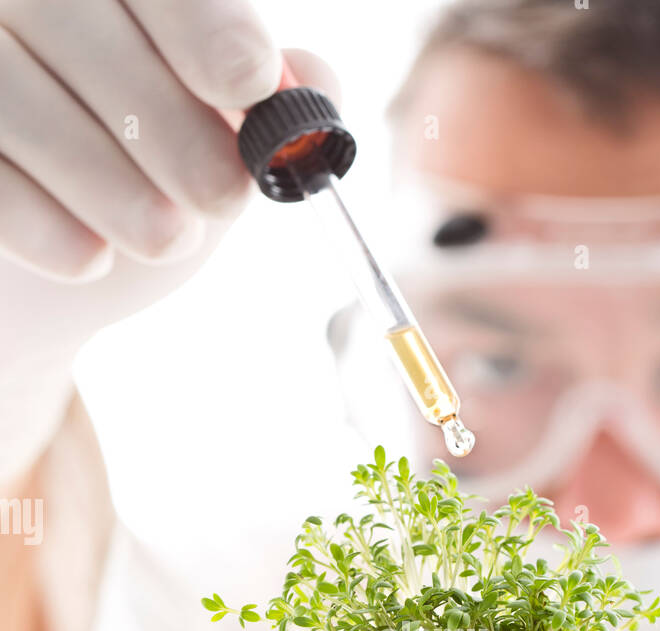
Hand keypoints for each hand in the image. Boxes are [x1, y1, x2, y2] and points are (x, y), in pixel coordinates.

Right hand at [0, 2, 337, 479]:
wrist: (57, 258)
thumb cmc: (147, 178)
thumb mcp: (217, 137)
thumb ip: (264, 98)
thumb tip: (314, 79)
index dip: (200, 19)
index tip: (250, 83)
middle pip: (71, 13)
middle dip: (164, 116)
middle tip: (222, 197)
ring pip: (16, 94)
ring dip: (109, 181)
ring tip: (167, 239)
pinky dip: (41, 224)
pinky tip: (89, 261)